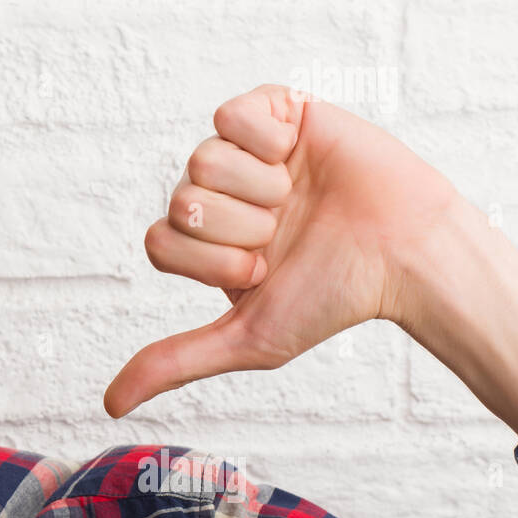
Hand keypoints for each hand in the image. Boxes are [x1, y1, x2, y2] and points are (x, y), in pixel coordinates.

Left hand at [104, 84, 460, 418]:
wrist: (408, 253)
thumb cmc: (334, 296)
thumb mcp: (250, 337)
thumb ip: (177, 361)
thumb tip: (110, 405)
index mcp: (203, 242)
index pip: (160, 242)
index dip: (211, 262)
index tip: (261, 269)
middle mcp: (216, 195)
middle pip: (181, 202)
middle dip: (241, 227)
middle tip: (285, 231)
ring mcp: (243, 152)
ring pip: (202, 159)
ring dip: (260, 189)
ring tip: (297, 197)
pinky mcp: (273, 111)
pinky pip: (231, 116)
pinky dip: (270, 141)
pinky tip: (298, 155)